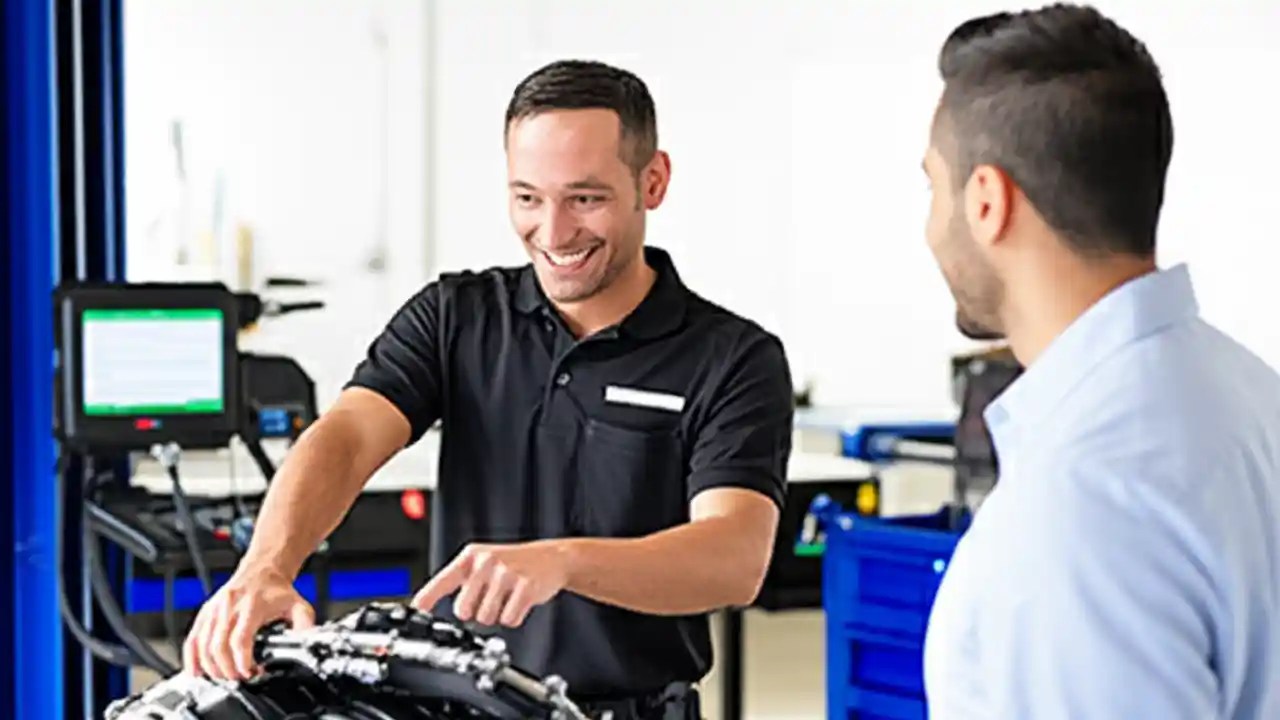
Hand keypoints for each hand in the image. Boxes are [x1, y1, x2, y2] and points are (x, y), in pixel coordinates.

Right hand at [182, 563, 314, 679]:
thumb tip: (308, 642)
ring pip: (202, 645)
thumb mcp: (298, 605)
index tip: (250, 673)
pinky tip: (195, 671)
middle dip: (226, 669)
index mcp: (252, 606)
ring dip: (210, 667)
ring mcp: (215, 609)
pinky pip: (192, 638)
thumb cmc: (278, 590)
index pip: (240, 639)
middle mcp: (229, 606)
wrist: (263, 570)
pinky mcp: (206, 612)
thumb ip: (304, 625)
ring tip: (224, 678)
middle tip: (237, 680)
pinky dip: (191, 658)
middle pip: (218, 646)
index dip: (242, 661)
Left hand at [411, 540, 572, 626]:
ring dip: (496, 615)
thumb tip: (423, 603)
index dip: (425, 600)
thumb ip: (457, 581)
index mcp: (470, 557)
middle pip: (463, 611)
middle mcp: (486, 563)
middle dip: (476, 611)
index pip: (441, 581)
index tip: (413, 612)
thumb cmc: (513, 563)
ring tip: (506, 597)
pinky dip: (514, 617)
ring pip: (486, 618)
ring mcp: (506, 574)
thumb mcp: (482, 562)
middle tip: (491, 598)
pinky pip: (509, 620)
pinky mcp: (525, 587)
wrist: (550, 557)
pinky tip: (520, 600)